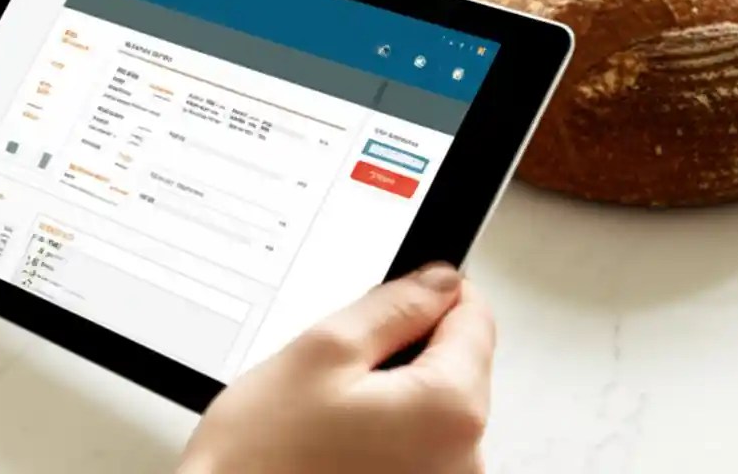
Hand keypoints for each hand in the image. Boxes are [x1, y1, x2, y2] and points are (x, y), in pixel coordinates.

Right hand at [178, 265, 494, 473]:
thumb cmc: (262, 459)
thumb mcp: (322, 351)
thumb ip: (394, 307)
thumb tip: (438, 281)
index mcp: (451, 411)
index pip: (475, 317)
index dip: (429, 295)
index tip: (390, 302)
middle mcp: (466, 460)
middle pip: (458, 365)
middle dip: (402, 353)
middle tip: (336, 372)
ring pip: (433, 406)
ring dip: (390, 397)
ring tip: (327, 418)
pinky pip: (417, 446)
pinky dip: (383, 435)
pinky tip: (335, 445)